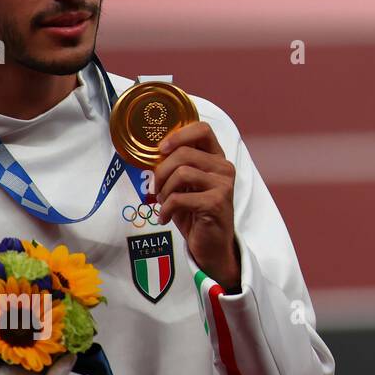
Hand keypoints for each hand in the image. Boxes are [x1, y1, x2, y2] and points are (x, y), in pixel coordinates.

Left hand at [155, 122, 241, 291]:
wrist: (212, 245)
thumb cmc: (196, 212)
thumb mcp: (186, 185)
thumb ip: (177, 166)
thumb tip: (151, 154)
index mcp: (216, 158)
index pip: (202, 129)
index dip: (178, 134)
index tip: (162, 149)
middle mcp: (223, 168)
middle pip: (183, 153)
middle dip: (161, 171)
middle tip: (156, 188)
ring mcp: (222, 185)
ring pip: (181, 173)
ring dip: (164, 190)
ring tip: (163, 203)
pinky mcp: (216, 203)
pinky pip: (180, 198)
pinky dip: (166, 209)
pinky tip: (166, 218)